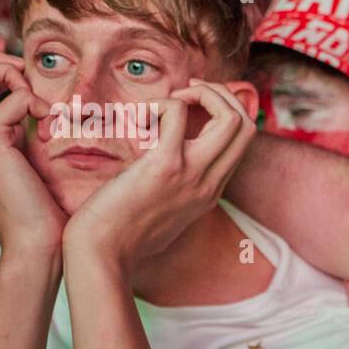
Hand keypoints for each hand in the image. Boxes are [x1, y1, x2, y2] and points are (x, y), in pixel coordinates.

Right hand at [0, 50, 63, 258]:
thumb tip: (37, 108)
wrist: (37, 246)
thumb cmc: (40, 211)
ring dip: (5, 73)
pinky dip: (33, 101)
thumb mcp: (24, 164)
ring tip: (36, 103)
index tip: (24, 83)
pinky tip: (50, 126)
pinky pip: (10, 99)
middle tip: (26, 78)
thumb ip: (19, 134)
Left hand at [62, 80, 255, 273]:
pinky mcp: (165, 166)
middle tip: (190, 92)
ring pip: (231, 118)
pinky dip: (163, 102)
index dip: (225, 112)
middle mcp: (210, 183)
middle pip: (247, 126)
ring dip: (204, 93)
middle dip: (222, 96)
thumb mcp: (162, 215)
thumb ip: (173, 192)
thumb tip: (164, 170)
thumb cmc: (120, 236)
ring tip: (174, 98)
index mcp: (211, 192)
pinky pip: (177, 113)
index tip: (195, 104)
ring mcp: (193, 175)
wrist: (101, 255)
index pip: (243, 142)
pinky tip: (141, 115)